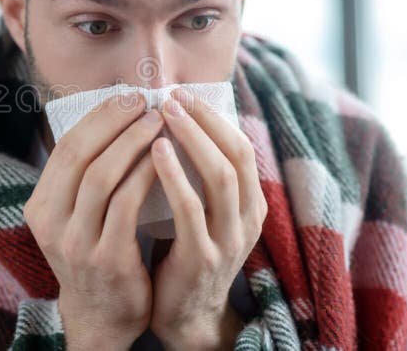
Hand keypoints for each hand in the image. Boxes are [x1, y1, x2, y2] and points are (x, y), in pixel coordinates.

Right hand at [23, 93, 163, 349]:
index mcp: (40, 206)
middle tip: (145, 101)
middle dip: (114, 122)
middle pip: (80, 156)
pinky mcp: (107, 258)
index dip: (97, 118)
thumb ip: (85, 177)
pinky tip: (164, 158)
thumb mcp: (75, 215)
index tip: (126, 97)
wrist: (103, 314)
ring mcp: (76, 243)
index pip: (65, 148)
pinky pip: (126, 205)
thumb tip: (117, 117)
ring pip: (101, 177)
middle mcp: (50, 223)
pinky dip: (145, 174)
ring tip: (159, 122)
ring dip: (132, 142)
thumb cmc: (96, 251)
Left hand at [149, 87, 266, 349]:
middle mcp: (248, 218)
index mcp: (250, 203)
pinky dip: (175, 176)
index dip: (214, 117)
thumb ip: (200, 176)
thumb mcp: (205, 211)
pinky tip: (156, 151)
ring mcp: (229, 239)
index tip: (184, 93)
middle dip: (205, 120)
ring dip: (193, 139)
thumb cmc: (187, 251)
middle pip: (236, 155)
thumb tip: (178, 122)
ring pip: (221, 177)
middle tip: (173, 96)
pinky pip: (191, 209)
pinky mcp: (204, 257)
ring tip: (164, 114)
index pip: (241, 147)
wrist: (186, 314)